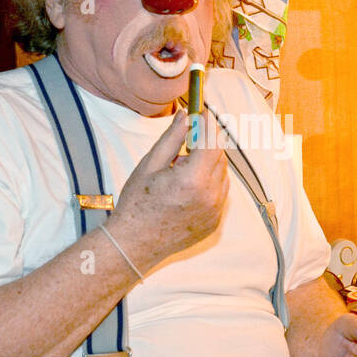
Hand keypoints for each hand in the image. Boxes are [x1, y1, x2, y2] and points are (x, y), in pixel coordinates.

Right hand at [107, 110, 227, 268]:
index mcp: (192, 180)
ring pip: (222, 174)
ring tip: (179, 173)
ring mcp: (215, 211)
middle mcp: (209, 196)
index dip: (208, 124)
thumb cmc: (137, 203)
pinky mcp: (215, 222)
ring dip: (207, 164)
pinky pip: (220, 193)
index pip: (211, 141)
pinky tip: (185, 189)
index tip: (202, 113)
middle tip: (184, 144)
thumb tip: (185, 115)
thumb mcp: (150, 164)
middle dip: (205, 144)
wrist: (134, 244)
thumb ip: (172, 138)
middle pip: (219, 156)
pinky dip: (209, 183)